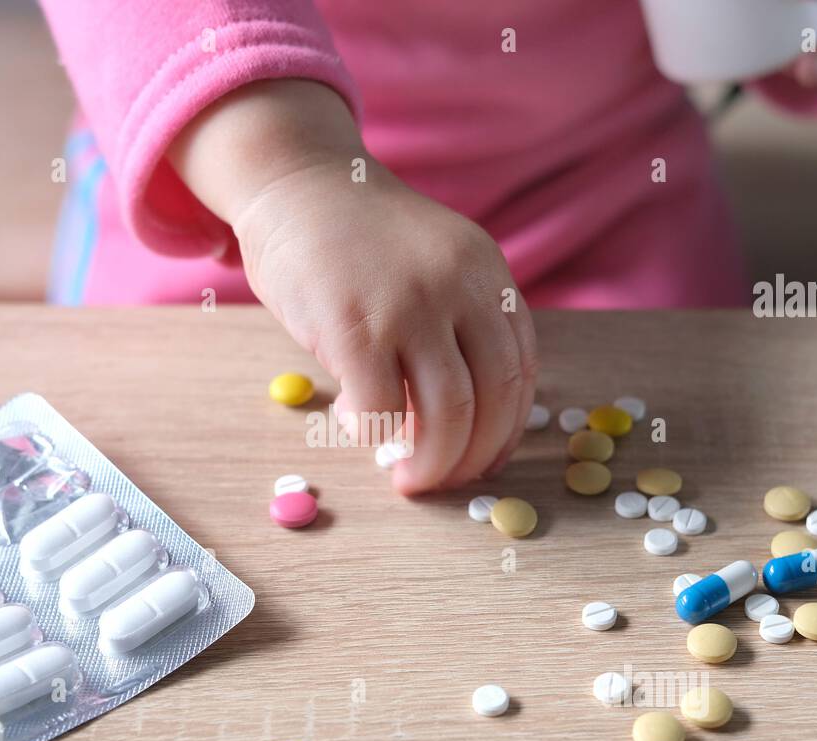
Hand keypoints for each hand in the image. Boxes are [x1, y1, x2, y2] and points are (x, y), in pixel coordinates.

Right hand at [169, 80, 536, 494]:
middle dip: (472, 458)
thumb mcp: (432, 264)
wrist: (296, 184)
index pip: (520, 369)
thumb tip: (456, 420)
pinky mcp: (356, 326)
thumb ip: (455, 324)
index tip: (485, 458)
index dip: (506, 428)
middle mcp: (461, 287)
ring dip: (432, 463)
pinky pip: (383, 409)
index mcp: (489, 273)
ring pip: (448, 414)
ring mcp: (410, 305)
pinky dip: (377, 435)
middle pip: (493, 398)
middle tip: (443, 481)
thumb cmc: (357, 238)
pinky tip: (359, 430)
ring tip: (408, 477)